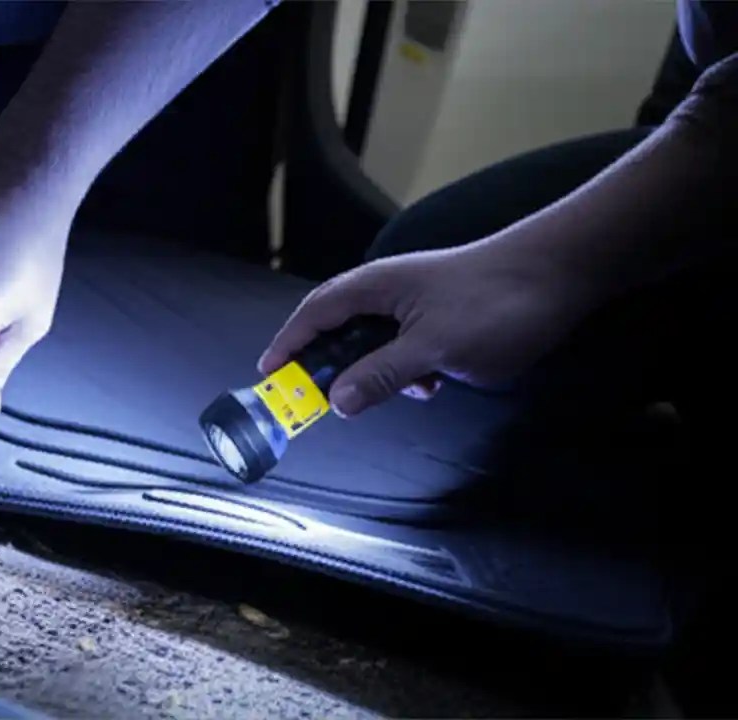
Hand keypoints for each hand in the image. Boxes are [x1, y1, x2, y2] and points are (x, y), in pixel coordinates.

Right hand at [257, 241, 596, 417]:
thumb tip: (335, 401)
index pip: (314, 315)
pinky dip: (412, 371)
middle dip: (330, 367)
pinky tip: (436, 383)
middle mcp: (388, 292)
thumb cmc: (492, 303)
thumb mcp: (432, 350)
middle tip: (319, 401)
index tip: (269, 377)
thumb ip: (380, 376)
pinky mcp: (441, 318)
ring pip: (376, 345)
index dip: (288, 345)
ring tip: (406, 389)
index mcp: (374, 288)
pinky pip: (407, 350)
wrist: (562, 275)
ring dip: (381, 373)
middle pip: (339, 330)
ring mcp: (416, 305)